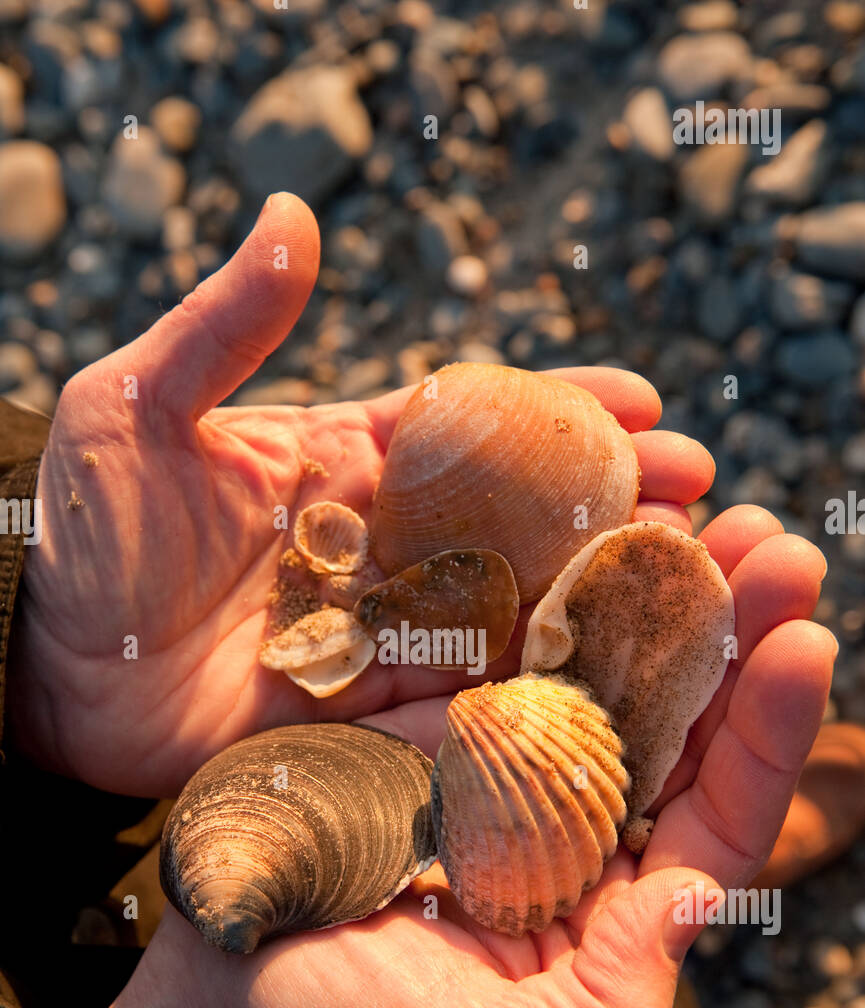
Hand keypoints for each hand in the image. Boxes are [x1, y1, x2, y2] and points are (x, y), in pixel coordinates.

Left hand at [9, 193, 712, 797]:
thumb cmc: (79, 524)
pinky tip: (597, 680)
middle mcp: (372, 547)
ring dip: (587, 594)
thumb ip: (227, 327)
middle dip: (603, 503)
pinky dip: (524, 687)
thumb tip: (293, 215)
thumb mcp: (141, 405)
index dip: (555, 414)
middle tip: (695, 495)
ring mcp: (371, 632)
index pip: (469, 429)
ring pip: (500, 609)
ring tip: (678, 579)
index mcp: (338, 462)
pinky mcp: (354, 710)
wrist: (35, 659)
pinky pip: (452, 698)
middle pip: (510, 522)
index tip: (642, 402)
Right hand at [96, 513, 833, 1007]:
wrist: (227, 966)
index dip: (767, 737)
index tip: (805, 644)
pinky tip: (584, 512)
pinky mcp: (442, 703)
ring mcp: (511, 753)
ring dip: (659, 584)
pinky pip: (514, 631)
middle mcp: (577, 819)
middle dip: (736, 631)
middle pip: (681, 721)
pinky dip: (552, 574)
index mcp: (608, 902)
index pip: (717, 819)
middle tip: (775, 544)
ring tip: (701, 502)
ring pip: (608, 660)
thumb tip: (698, 901)